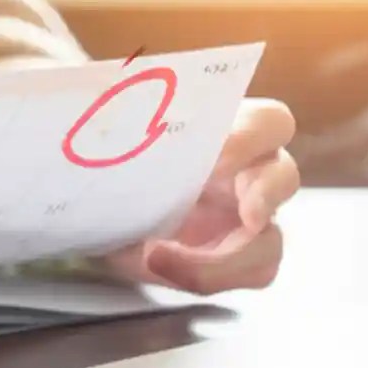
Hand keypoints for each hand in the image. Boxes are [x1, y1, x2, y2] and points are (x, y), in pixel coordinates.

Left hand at [101, 99, 298, 293]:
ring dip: (228, 257)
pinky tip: (156, 261)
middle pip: (284, 176)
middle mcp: (248, 173)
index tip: (215, 158)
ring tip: (161, 255)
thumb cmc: (114, 157)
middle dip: (265, 194)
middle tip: (244, 214)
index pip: (268, 123)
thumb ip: (113, 119)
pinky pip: (245, 275)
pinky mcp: (232, 259)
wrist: (97, 202)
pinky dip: (204, 275)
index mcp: (229, 130)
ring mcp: (245, 222)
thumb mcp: (108, 135)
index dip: (250, 137)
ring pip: (271, 242)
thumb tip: (83, 92)